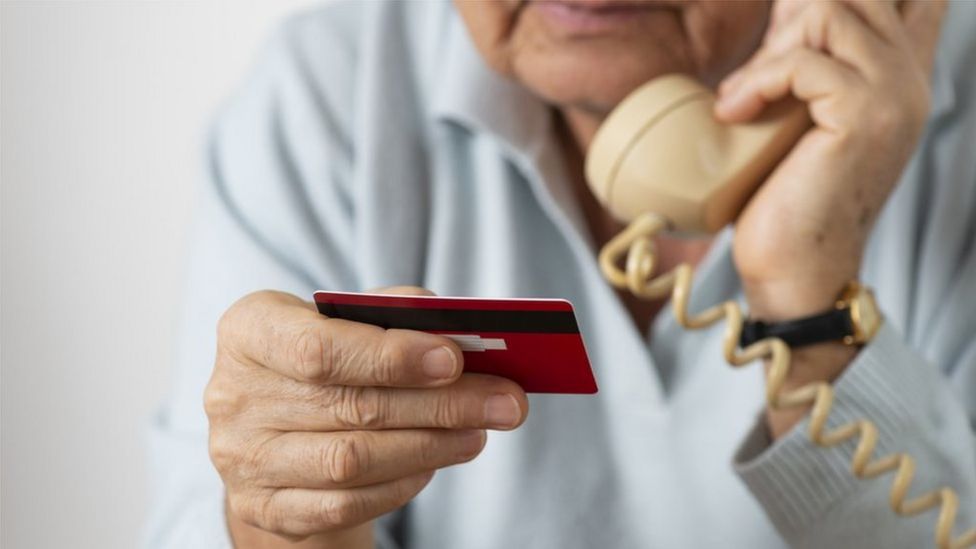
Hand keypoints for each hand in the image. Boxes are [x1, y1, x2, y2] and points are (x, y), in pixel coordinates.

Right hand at [204, 287, 527, 546]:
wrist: (279, 429)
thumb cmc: (326, 361)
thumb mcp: (344, 322)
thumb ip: (389, 313)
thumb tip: (454, 325)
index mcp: (250, 330)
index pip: (317, 348)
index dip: (389, 355)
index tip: (454, 358)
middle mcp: (233, 395)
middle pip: (350, 406)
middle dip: (439, 404)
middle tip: (505, 400)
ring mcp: (242, 459)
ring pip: (351, 460)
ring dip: (430, 445)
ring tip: (480, 429)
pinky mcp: (262, 507)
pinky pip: (343, 504)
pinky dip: (401, 482)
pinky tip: (436, 459)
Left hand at [716, 0, 944, 318]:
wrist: (796, 267)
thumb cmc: (787, 195)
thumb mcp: (800, 111)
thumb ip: (807, 59)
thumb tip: (787, 5)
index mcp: (900, 73)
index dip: (835, 4)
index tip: (785, 32)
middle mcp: (909, 76)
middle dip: (791, 20)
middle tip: (758, 75)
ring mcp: (895, 93)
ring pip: (829, 12)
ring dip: (769, 53)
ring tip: (744, 100)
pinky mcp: (866, 115)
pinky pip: (803, 60)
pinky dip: (757, 82)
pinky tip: (735, 114)